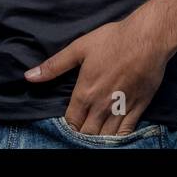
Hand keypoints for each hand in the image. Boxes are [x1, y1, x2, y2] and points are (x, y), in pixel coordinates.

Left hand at [23, 10, 174, 135]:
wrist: (147, 38)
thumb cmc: (113, 40)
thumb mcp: (79, 48)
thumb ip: (54, 66)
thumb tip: (29, 76)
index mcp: (85, 92)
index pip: (71, 121)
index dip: (68, 125)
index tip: (69, 122)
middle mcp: (102, 105)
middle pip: (87, 132)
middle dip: (82, 133)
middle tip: (81, 128)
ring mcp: (121, 108)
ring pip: (105, 136)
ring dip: (98, 137)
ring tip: (94, 133)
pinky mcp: (138, 108)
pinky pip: (126, 132)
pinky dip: (117, 137)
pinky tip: (113, 136)